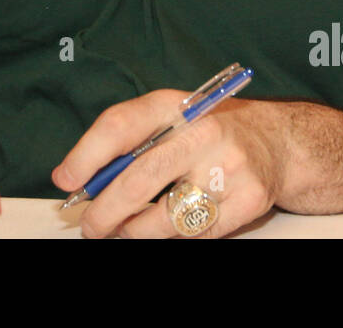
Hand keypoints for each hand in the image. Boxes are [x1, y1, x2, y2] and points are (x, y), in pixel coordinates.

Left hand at [51, 89, 279, 238]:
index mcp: (175, 105)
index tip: (66, 180)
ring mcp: (228, 167)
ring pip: (165, 216)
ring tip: (123, 230)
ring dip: (134, 232)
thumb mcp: (169, 119)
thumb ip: (126, 142)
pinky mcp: (248, 201)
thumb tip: (76, 178)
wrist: (276, 142)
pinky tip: (165, 227)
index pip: (120, 125)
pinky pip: (194, 234)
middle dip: (105, 211)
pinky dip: (172, 237)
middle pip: (140, 178)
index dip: (87, 155)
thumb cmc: (209, 131)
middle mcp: (203, 131)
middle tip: (91, 226)